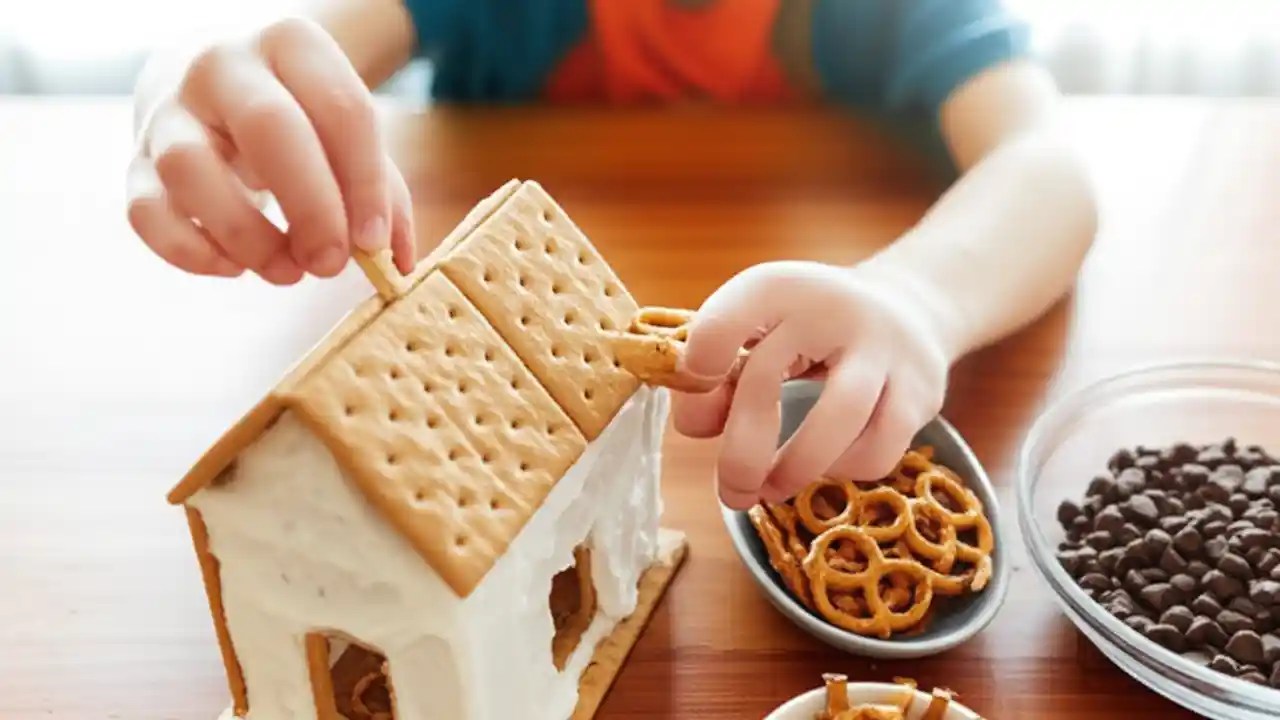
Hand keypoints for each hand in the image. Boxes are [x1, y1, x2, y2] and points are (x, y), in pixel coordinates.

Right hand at [126, 18, 415, 283]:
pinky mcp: (135, 160)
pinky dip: (191, 252)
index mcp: (291, 45)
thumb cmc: (297, 116)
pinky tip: (234, 267)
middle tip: (331, 264)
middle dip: (310, 207)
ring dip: (246, 236)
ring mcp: (169, 110)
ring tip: (286, 271)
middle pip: (269, 127)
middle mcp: (222, 65)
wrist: (210, 78)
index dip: (364, 183)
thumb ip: (382, 193)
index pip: (340, 109)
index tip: (375, 241)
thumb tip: (398, 262)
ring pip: (191, 170)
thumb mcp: (346, 133)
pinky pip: (146, 212)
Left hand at [672, 260, 952, 509]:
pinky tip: (826, 468)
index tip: (698, 411)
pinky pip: (880, 450)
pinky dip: (845, 471)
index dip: (697, 374)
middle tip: (730, 491)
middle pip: (767, 381)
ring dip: (796, 469)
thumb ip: (717, 373)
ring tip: (771, 490)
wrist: (902, 309)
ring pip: (838, 420)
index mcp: (777, 287)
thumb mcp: (758, 329)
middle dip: (741, 453)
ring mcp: (883, 347)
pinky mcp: (920, 389)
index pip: (722, 324)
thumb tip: (695, 428)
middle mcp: (831, 307)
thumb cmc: (806, 330)